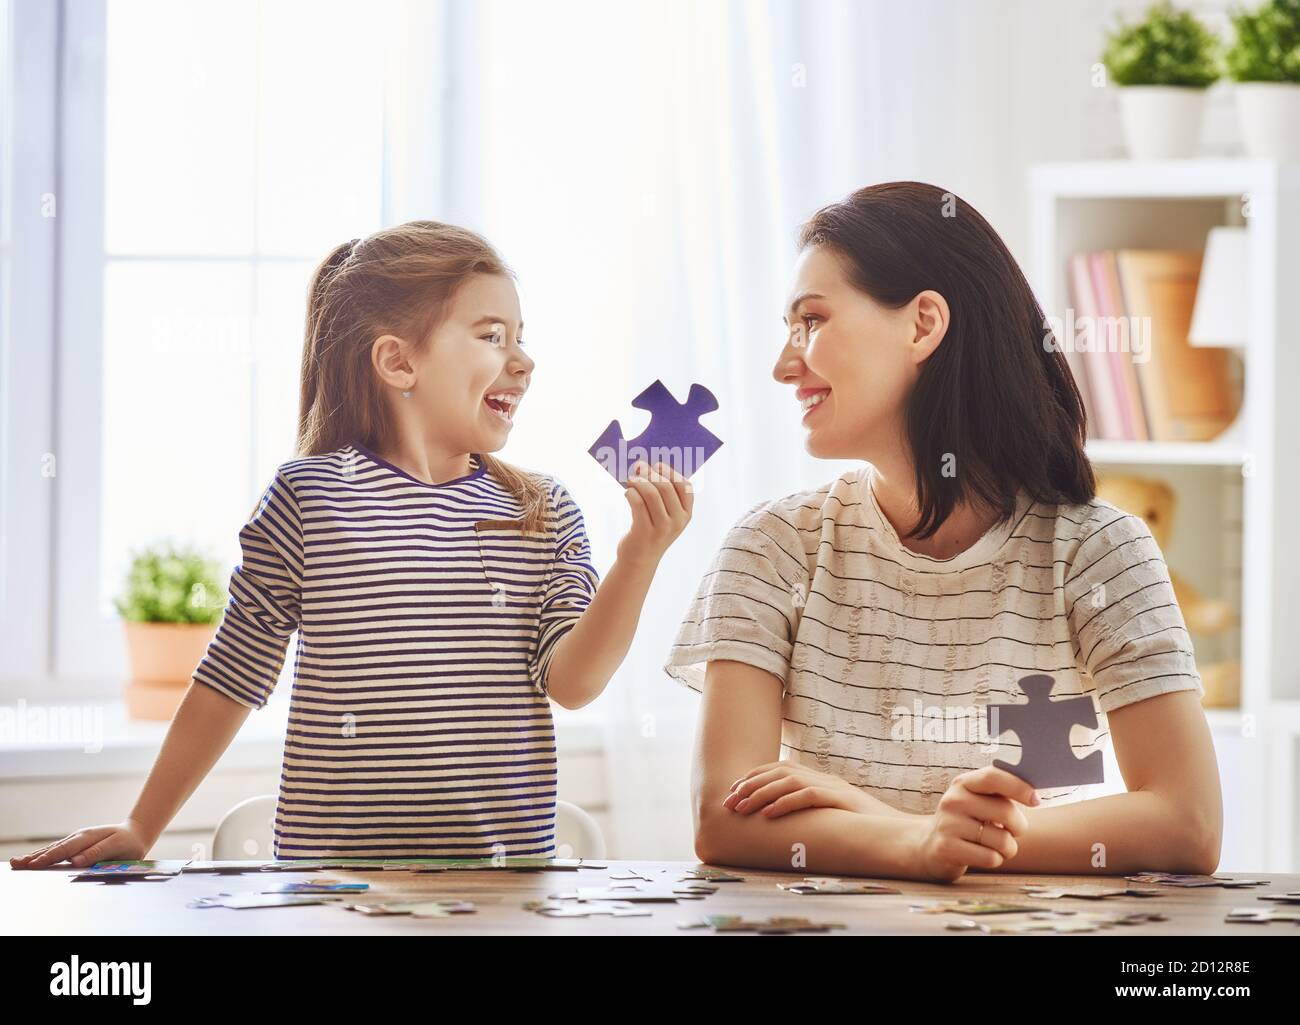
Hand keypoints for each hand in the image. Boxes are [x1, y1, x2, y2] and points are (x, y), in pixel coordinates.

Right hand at [8, 819, 152, 869]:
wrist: (135, 834)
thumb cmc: (127, 843)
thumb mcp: (116, 847)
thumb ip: (97, 853)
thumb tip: (75, 861)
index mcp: (87, 837)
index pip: (64, 850)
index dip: (49, 858)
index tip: (33, 865)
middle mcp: (78, 838)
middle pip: (53, 849)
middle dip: (34, 857)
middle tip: (16, 863)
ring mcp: (76, 841)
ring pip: (52, 849)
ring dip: (35, 856)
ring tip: (17, 862)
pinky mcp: (76, 846)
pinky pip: (57, 851)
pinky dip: (43, 855)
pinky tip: (32, 860)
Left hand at [616, 461, 692, 569]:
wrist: (640, 560)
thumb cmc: (651, 531)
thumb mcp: (664, 516)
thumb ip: (662, 495)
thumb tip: (648, 467)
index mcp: (686, 514)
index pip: (685, 486)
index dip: (671, 472)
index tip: (658, 464)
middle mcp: (677, 521)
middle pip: (666, 487)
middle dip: (651, 472)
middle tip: (639, 466)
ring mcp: (662, 528)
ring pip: (651, 493)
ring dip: (639, 481)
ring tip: (631, 478)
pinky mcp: (645, 532)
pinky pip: (638, 504)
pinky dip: (631, 493)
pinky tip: (627, 492)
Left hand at [723, 759, 875, 816]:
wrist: (900, 834)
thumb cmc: (864, 831)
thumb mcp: (833, 819)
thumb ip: (811, 814)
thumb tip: (780, 820)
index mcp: (822, 781)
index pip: (782, 768)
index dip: (755, 776)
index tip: (733, 790)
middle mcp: (826, 779)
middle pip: (780, 772)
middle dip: (750, 785)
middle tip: (728, 801)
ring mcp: (835, 788)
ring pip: (790, 781)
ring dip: (761, 794)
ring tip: (741, 807)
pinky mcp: (843, 801)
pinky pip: (808, 796)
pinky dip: (785, 803)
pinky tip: (768, 815)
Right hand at [913, 766, 1038, 881]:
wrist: (930, 846)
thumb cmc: (968, 822)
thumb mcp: (978, 801)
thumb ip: (1001, 793)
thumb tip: (1034, 794)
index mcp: (964, 783)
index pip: (993, 777)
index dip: (1018, 786)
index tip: (1036, 800)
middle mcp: (953, 800)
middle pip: (1006, 812)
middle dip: (1019, 827)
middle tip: (1012, 831)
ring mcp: (947, 824)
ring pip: (1002, 840)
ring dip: (1008, 848)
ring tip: (995, 846)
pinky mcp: (946, 848)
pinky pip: (990, 858)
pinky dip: (995, 860)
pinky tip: (981, 855)